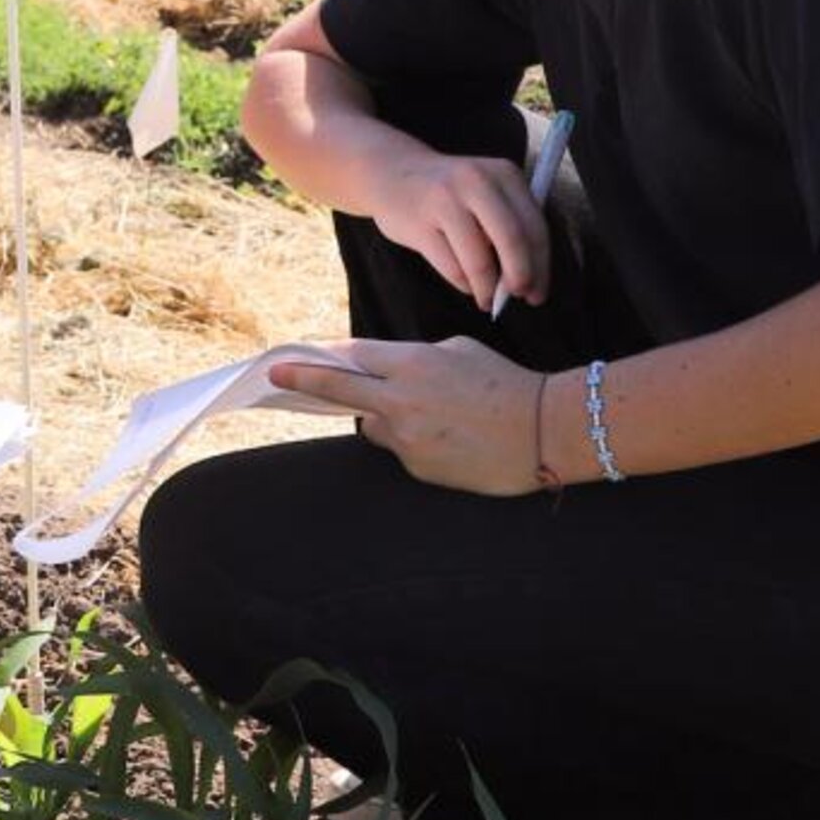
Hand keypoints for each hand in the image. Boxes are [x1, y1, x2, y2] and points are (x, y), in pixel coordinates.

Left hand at [265, 335, 543, 497]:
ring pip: (373, 424)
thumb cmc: (506, 382)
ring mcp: (408, 439)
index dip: (320, 356)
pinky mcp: (419, 468)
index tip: (288, 358)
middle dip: (304, 382)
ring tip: (430, 412)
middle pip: (340, 390)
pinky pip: (401, 450)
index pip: (350, 357)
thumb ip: (415, 359)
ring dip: (383, 416)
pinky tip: (449, 436)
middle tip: (276, 377)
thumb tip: (388, 370)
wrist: (543, 431)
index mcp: (412, 364)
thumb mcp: (459, 351)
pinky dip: (414, 441)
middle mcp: (401, 401)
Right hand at [370, 142, 551, 318]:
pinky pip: (451, 268)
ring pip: (479, 261)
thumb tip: (530, 280)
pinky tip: (464, 282)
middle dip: (520, 277)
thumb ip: (511, 225)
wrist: (392, 174)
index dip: (541, 266)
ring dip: (487, 289)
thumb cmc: (449, 192)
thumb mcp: (487, 191)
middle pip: (512, 240)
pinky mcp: (419, 224)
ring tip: (486, 298)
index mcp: (504, 174)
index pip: (534, 226)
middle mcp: (476, 182)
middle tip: (519, 297)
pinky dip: (462, 283)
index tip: (538, 291)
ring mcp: (444, 201)